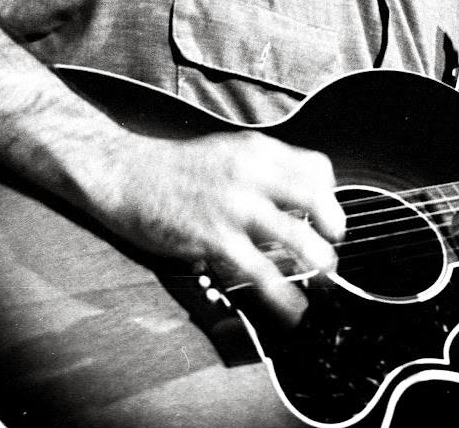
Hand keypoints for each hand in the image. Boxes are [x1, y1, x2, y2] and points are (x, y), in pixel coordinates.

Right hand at [85, 129, 347, 325]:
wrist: (125, 173)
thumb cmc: (174, 169)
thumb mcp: (227, 153)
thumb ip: (261, 173)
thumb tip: (292, 203)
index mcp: (258, 150)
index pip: (317, 167)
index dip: (329, 194)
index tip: (326, 214)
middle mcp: (253, 174)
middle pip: (316, 197)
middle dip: (334, 225)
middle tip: (334, 244)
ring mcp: (236, 207)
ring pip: (296, 236)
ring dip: (318, 260)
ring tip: (324, 277)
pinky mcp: (215, 238)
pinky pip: (260, 271)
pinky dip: (282, 293)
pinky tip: (291, 308)